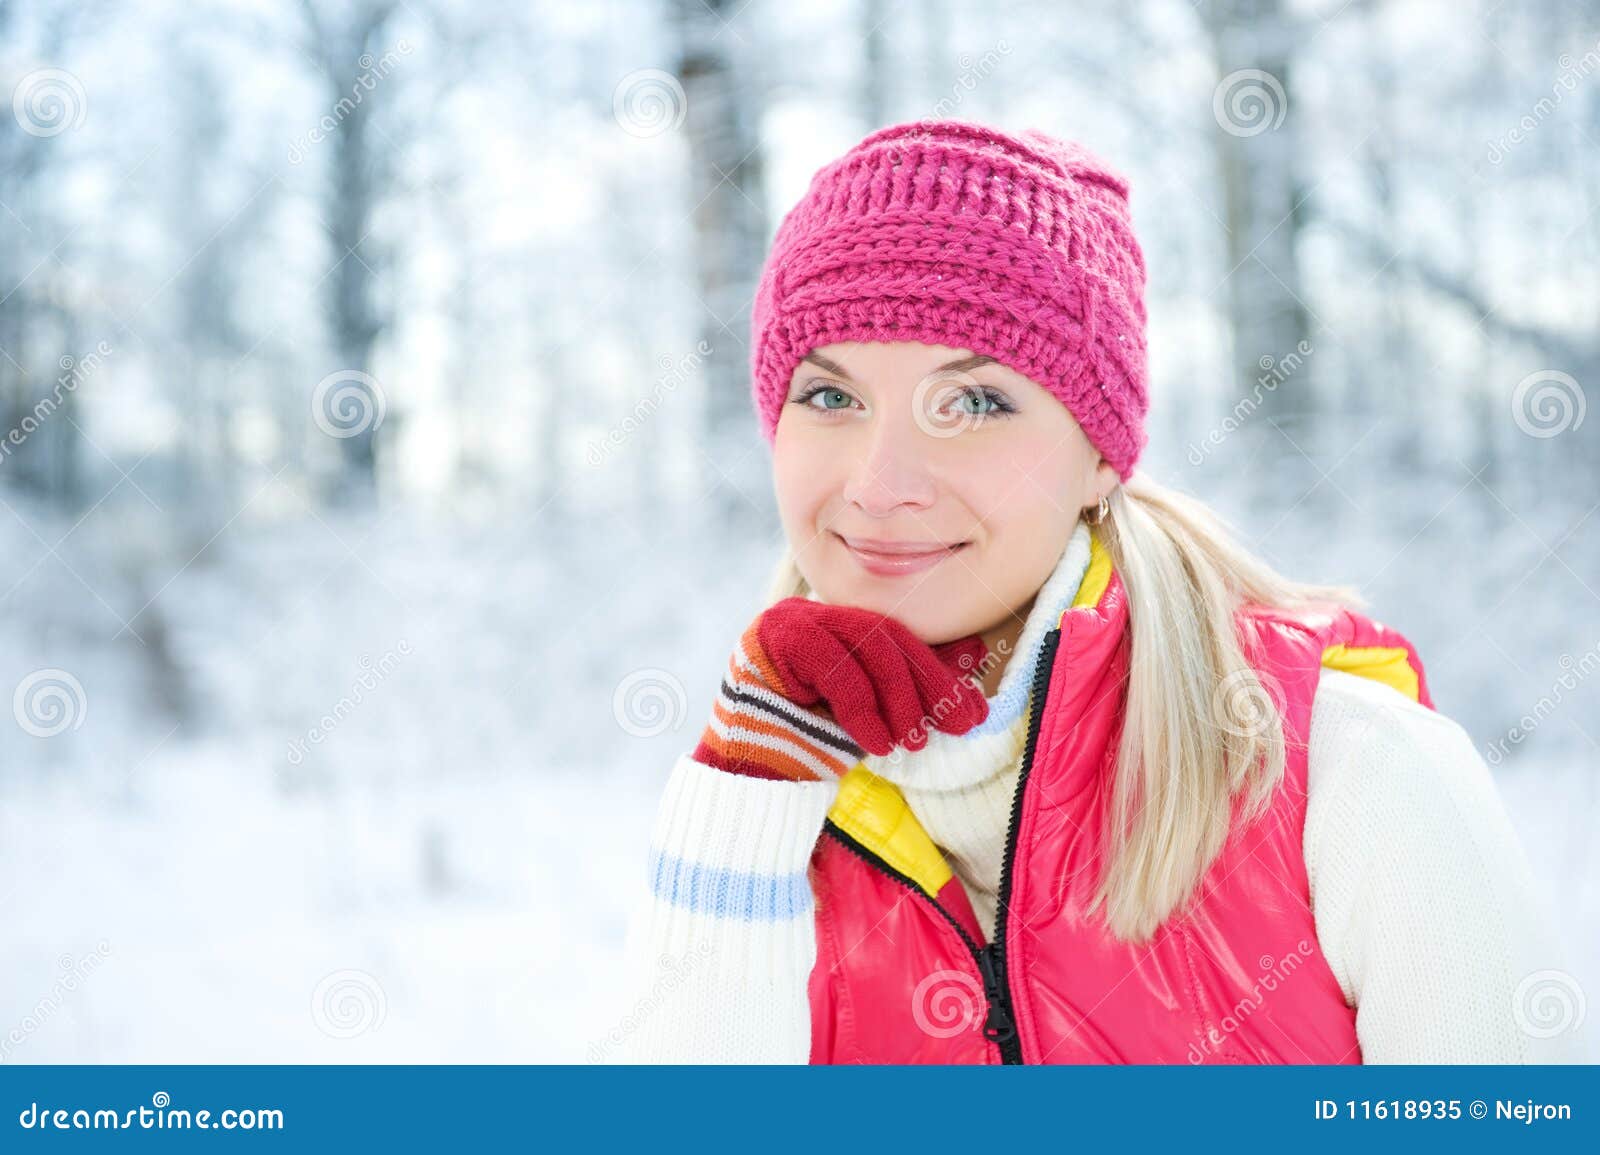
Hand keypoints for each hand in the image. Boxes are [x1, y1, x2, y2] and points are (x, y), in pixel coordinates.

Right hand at [692, 597, 988, 782]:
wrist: (750, 778)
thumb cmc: (810, 745)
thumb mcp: (876, 715)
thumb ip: (915, 684)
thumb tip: (975, 653)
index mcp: (834, 623)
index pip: (896, 637)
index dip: (939, 672)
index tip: (974, 712)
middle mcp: (810, 612)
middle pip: (885, 637)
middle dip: (928, 685)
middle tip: (959, 725)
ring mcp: (788, 618)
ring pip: (866, 646)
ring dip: (898, 701)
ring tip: (910, 744)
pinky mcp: (773, 637)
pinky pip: (835, 667)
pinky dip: (862, 708)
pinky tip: (876, 744)